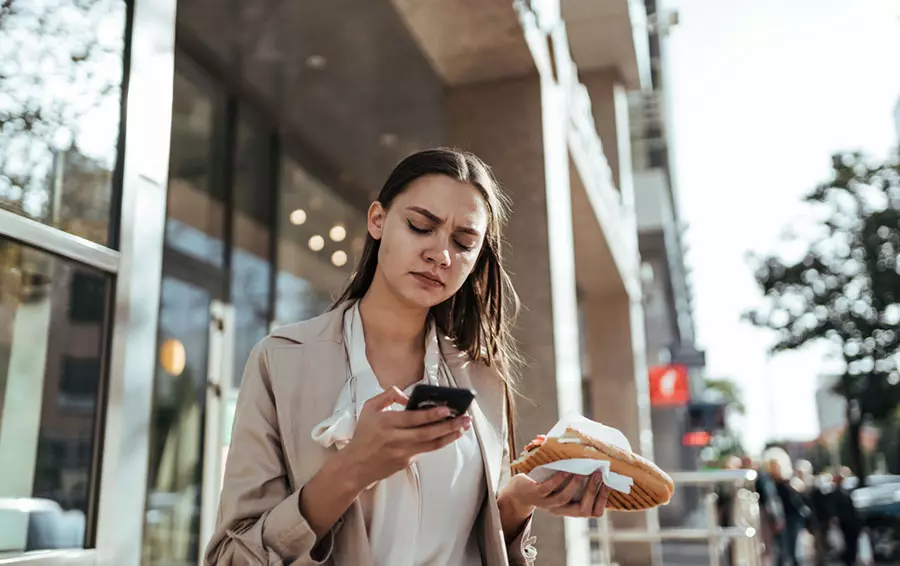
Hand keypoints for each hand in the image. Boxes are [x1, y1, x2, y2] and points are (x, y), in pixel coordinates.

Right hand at [340, 386, 470, 488]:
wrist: (355, 465)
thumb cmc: (364, 434)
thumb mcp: (369, 408)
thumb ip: (387, 396)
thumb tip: (406, 396)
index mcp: (386, 423)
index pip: (413, 418)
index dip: (432, 415)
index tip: (447, 409)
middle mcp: (395, 439)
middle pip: (427, 432)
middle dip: (449, 425)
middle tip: (465, 418)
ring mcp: (402, 452)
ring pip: (431, 444)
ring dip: (449, 436)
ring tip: (463, 428)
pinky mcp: (406, 462)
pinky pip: (425, 450)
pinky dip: (438, 442)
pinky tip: (449, 436)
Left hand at [500, 471, 611, 517]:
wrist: (517, 493)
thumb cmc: (544, 485)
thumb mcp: (562, 485)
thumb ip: (578, 477)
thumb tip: (596, 454)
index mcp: (570, 509)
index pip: (593, 512)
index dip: (603, 500)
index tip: (609, 483)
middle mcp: (560, 510)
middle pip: (582, 510)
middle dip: (592, 492)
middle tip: (599, 474)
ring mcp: (546, 503)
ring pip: (564, 498)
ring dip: (575, 484)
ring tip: (583, 471)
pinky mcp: (535, 494)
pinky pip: (548, 488)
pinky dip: (558, 479)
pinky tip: (565, 470)